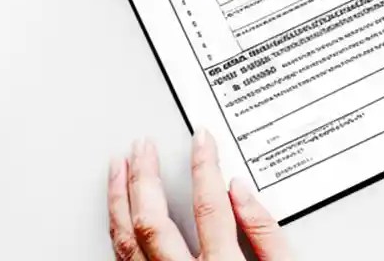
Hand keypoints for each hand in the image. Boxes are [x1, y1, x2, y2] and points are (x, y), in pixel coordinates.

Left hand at [107, 131, 290, 260]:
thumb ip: (266, 234)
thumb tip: (241, 192)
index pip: (208, 206)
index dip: (203, 166)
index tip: (201, 140)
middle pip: (152, 221)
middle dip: (144, 176)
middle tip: (142, 146)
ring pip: (125, 242)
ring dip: (118, 199)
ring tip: (118, 168)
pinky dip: (116, 233)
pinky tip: (118, 215)